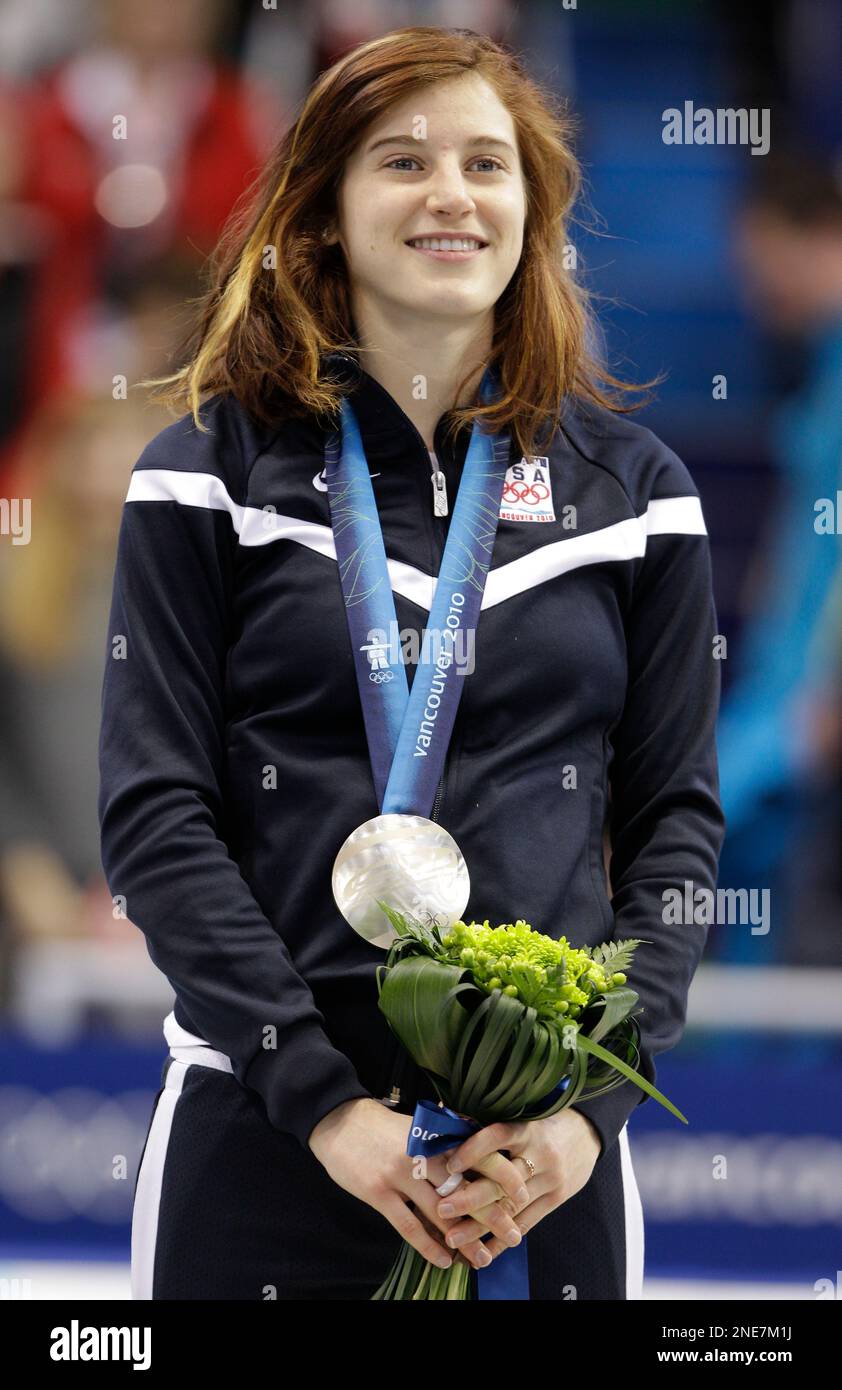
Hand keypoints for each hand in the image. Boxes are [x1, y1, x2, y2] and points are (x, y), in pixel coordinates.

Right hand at [307, 1098, 525, 1272]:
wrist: (339, 1121)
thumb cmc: (383, 1127)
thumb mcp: (419, 1125)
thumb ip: (447, 1138)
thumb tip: (480, 1151)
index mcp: (435, 1135)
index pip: (477, 1155)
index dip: (502, 1177)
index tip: (522, 1196)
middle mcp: (422, 1153)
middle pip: (465, 1188)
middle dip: (491, 1214)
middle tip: (512, 1236)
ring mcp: (399, 1173)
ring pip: (440, 1212)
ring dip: (464, 1238)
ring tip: (482, 1258)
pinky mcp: (378, 1192)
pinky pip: (408, 1224)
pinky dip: (428, 1245)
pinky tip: (444, 1259)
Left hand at [432, 1107, 601, 1260]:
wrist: (588, 1134)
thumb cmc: (545, 1123)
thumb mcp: (525, 1118)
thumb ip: (496, 1130)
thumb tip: (452, 1132)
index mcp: (528, 1130)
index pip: (498, 1137)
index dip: (474, 1149)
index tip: (450, 1164)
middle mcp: (540, 1155)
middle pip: (503, 1180)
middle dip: (470, 1197)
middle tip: (442, 1209)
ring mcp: (550, 1180)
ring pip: (511, 1207)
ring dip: (480, 1226)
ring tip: (453, 1238)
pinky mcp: (556, 1199)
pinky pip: (526, 1223)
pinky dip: (502, 1239)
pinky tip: (482, 1252)